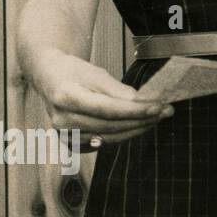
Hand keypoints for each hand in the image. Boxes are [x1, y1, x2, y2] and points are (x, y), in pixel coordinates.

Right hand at [28, 49, 173, 151]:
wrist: (50, 78)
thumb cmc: (74, 72)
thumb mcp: (96, 73)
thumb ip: (117, 90)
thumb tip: (141, 102)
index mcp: (66, 97)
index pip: (107, 108)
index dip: (135, 110)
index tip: (159, 107)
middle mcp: (62, 120)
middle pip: (110, 126)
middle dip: (142, 120)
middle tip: (166, 112)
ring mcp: (64, 135)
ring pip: (110, 138)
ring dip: (137, 129)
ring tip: (157, 118)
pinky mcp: (70, 144)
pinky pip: (104, 144)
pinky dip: (124, 135)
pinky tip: (139, 126)